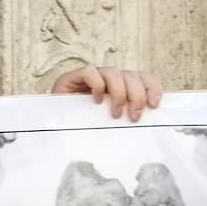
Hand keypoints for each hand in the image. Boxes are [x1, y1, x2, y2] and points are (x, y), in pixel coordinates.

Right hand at [50, 66, 164, 121]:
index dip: (151, 87)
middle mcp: (107, 79)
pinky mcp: (72, 78)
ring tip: (114, 113)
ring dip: (119, 93)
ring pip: (113, 73)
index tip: (154, 104)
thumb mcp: (110, 126)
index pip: (142, 77)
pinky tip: (96, 101)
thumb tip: (150, 121)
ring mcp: (90, 77)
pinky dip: (96, 85)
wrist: (52, 130)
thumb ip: (126, 119)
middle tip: (133, 117)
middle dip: (136, 95)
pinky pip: (90, 72)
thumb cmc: (82, 132)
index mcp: (120, 87)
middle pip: (131, 75)